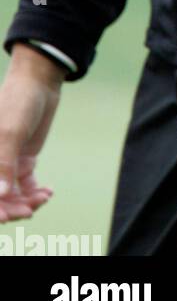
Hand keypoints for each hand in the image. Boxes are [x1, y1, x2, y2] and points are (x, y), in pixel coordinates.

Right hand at [0, 45, 63, 221]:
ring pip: (12, 195)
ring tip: (43, 198)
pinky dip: (35, 192)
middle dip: (11, 208)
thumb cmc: (18, 102)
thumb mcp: (10, 131)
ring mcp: (7, 163)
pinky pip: (25, 185)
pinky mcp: (23, 160)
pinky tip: (48, 192)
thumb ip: (3, 164)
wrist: (40, 83)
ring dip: (26, 201)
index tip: (7, 217)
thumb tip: (0, 196)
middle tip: (30, 210)